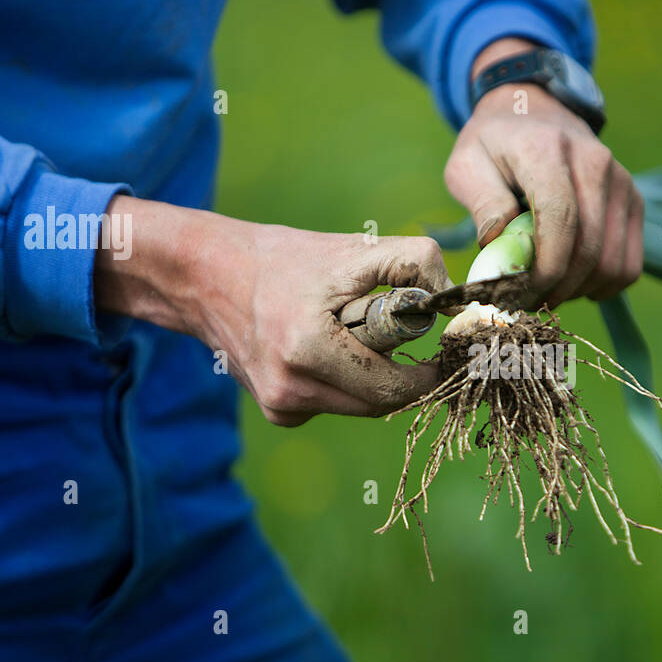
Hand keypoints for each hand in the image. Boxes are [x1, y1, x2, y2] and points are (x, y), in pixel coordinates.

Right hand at [94, 196, 451, 425]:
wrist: (208, 276)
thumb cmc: (288, 259)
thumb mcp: (357, 249)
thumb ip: (415, 265)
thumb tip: (453, 301)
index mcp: (310, 349)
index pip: (394, 388)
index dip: (426, 375)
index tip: (441, 356)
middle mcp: (291, 387)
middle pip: (380, 405)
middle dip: (403, 377)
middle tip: (408, 346)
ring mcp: (281, 405)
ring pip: (358, 407)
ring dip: (371, 379)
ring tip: (355, 337)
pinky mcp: (276, 412)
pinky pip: (332, 405)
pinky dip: (341, 383)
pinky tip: (322, 352)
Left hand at [443, 38, 643, 307]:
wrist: (535, 110)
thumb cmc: (494, 146)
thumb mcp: (466, 165)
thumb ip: (482, 204)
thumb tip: (498, 246)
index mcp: (547, 150)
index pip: (560, 219)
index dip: (545, 268)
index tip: (520, 294)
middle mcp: (594, 162)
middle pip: (589, 248)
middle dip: (556, 288)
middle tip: (525, 303)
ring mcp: (620, 181)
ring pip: (611, 262)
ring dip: (578, 291)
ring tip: (546, 292)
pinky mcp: (633, 200)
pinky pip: (629, 263)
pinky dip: (603, 286)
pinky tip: (575, 285)